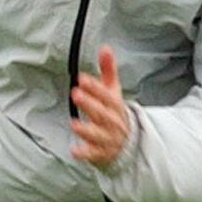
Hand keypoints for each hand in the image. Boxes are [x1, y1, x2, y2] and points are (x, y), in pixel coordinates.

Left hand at [69, 45, 130, 167]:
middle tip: (75, 94)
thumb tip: (105, 48)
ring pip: (98, 134)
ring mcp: (108, 139)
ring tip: (73, 123)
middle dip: (90, 104)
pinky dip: (85, 153)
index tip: (82, 78)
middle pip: (102, 113)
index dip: (95, 87)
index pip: (106, 96)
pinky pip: (93, 154)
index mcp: (116, 106)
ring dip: (86, 130)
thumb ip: (108, 70)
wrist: (129, 143)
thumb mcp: (113, 91)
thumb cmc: (115, 113)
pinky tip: (74, 151)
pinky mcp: (101, 153)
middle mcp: (113, 122)